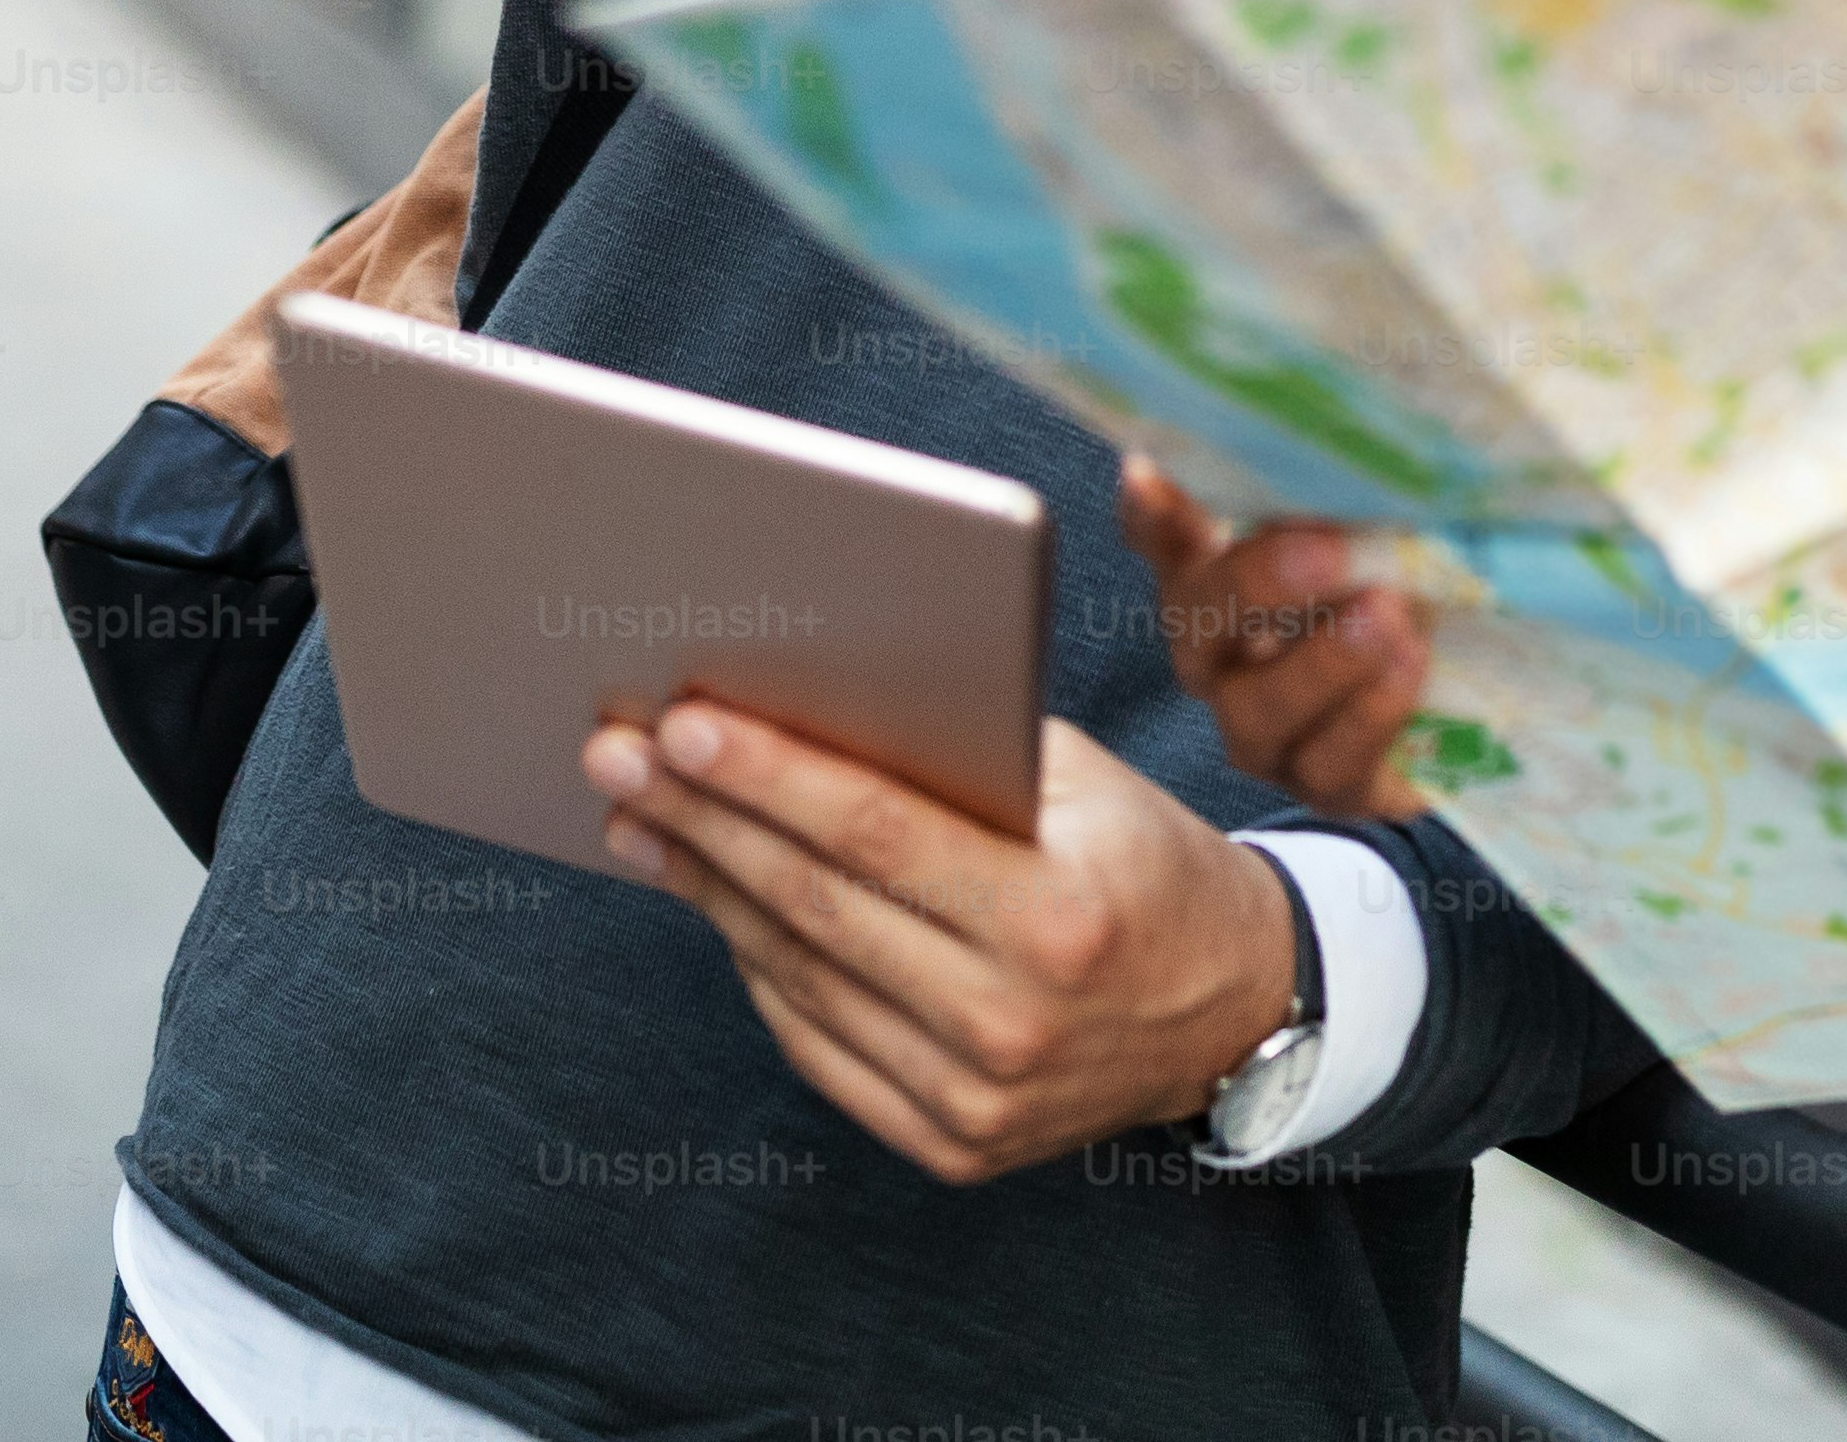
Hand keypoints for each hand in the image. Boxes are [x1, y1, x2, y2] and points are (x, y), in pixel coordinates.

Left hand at [582, 705, 1296, 1184]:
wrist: (1229, 1009)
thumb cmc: (1139, 861)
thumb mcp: (1080, 785)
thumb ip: (960, 752)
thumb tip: (799, 700)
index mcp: (1059, 914)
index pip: (878, 832)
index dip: (769, 777)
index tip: (679, 725)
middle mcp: (1015, 1020)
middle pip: (816, 904)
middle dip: (702, 821)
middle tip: (618, 756)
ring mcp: (978, 1099)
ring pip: (800, 975)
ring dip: (706, 890)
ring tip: (641, 819)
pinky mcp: (951, 1146)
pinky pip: (817, 1045)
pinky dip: (756, 967)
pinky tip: (713, 901)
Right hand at [1119, 460, 1431, 821]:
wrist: (1473, 698)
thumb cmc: (1409, 583)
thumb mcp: (1381, 525)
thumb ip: (1341, 487)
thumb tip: (1334, 424)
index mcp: (1220, 578)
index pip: (1164, 538)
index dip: (1151, 514)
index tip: (1149, 475)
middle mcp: (1222, 657)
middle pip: (1201, 624)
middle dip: (1258, 583)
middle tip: (1326, 550)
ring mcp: (1266, 730)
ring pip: (1257, 708)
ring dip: (1323, 662)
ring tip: (1387, 613)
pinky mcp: (1328, 785)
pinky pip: (1329, 764)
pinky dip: (1370, 714)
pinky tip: (1410, 666)